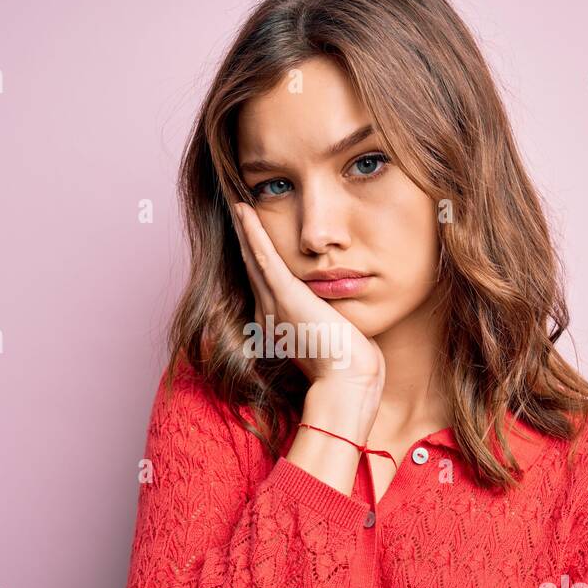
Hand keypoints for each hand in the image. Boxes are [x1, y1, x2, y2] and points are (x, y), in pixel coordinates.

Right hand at [231, 200, 384, 393]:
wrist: (347, 383)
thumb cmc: (350, 366)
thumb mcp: (337, 337)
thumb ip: (332, 320)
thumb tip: (342, 312)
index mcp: (281, 321)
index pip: (267, 281)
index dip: (259, 256)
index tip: (255, 235)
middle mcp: (271, 312)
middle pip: (253, 266)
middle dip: (245, 238)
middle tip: (238, 210)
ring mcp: (275, 304)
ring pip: (253, 257)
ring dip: (244, 229)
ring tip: (237, 205)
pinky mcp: (285, 297)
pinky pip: (263, 257)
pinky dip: (252, 232)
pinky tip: (244, 211)